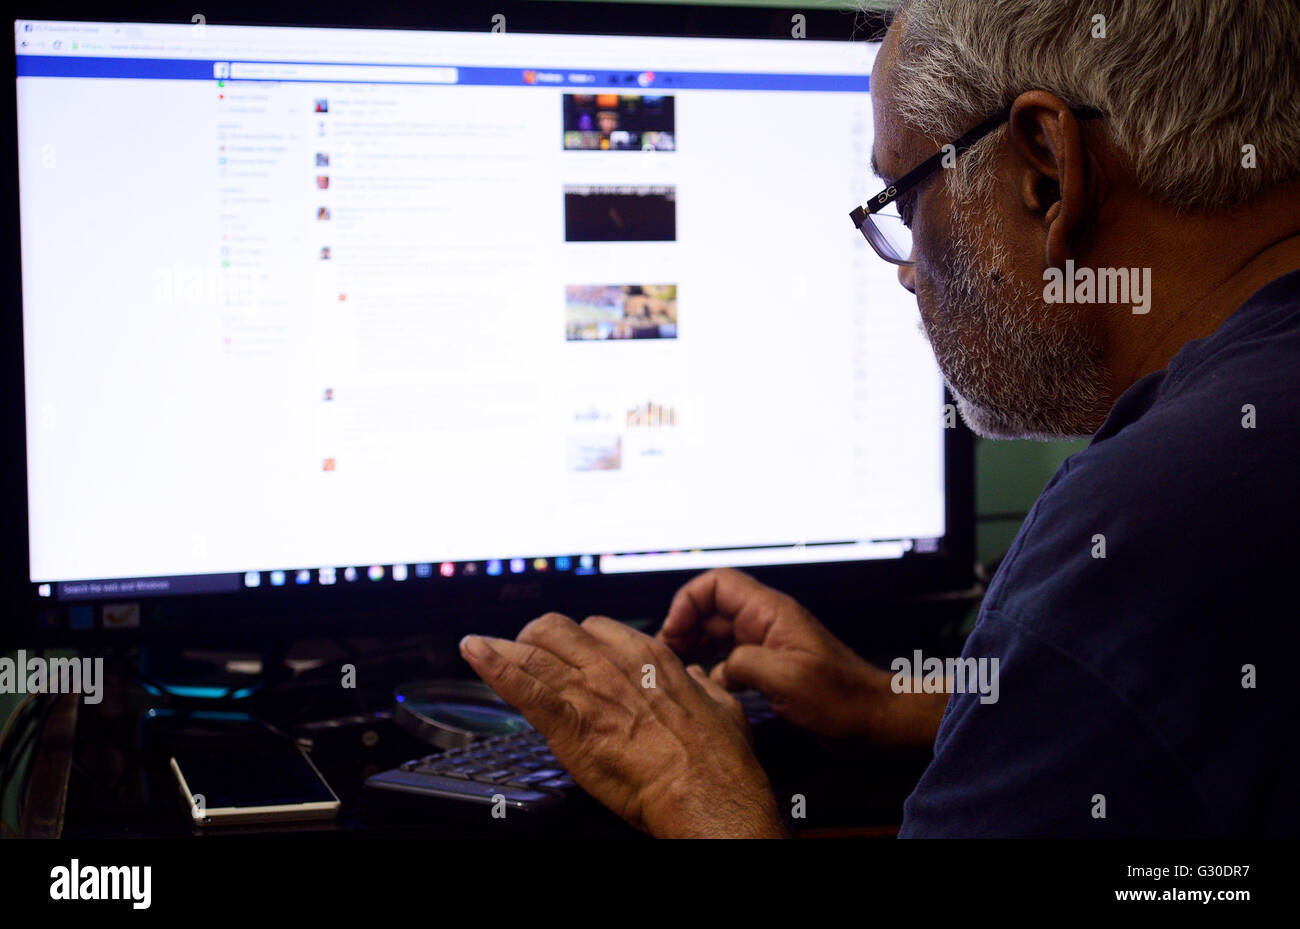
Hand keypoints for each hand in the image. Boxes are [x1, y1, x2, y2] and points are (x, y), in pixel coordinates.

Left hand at [460, 613, 787, 837]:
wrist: (706, 793)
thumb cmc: (718, 760)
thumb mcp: (721, 706)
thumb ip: (703, 686)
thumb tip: (698, 678)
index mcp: (650, 657)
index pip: (601, 626)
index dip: (582, 637)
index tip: (575, 648)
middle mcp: (614, 665)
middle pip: (560, 630)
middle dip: (539, 636)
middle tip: (529, 650)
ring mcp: (589, 691)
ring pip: (535, 651)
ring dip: (506, 646)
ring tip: (484, 645)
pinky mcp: (569, 723)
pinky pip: (521, 685)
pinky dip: (492, 665)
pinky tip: (473, 651)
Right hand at [658, 568, 943, 746]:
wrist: (873, 720)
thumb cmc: (842, 698)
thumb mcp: (787, 678)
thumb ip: (744, 663)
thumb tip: (718, 669)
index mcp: (771, 613)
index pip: (717, 584)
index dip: (688, 601)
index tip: (674, 631)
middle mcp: (766, 623)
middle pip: (712, 607)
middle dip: (685, 624)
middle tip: (669, 654)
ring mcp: (768, 645)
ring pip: (718, 632)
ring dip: (695, 645)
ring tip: (678, 668)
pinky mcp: (770, 668)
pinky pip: (731, 658)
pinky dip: (712, 667)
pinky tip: (706, 686)